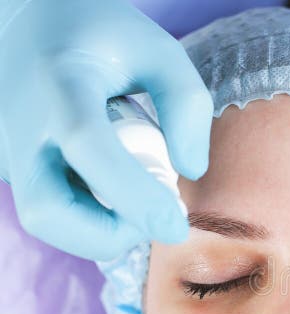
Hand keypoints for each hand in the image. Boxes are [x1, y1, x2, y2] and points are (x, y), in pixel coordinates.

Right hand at [0, 0, 212, 259]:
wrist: (34, 23)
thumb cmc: (106, 36)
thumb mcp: (159, 52)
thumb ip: (186, 104)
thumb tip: (191, 171)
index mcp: (61, 82)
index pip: (88, 145)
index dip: (134, 195)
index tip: (175, 224)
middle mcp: (20, 121)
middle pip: (47, 210)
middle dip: (109, 234)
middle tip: (154, 215)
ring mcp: (8, 147)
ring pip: (45, 219)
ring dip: (100, 229)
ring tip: (137, 195)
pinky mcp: (11, 165)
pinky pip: (50, 207)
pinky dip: (87, 214)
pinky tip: (112, 184)